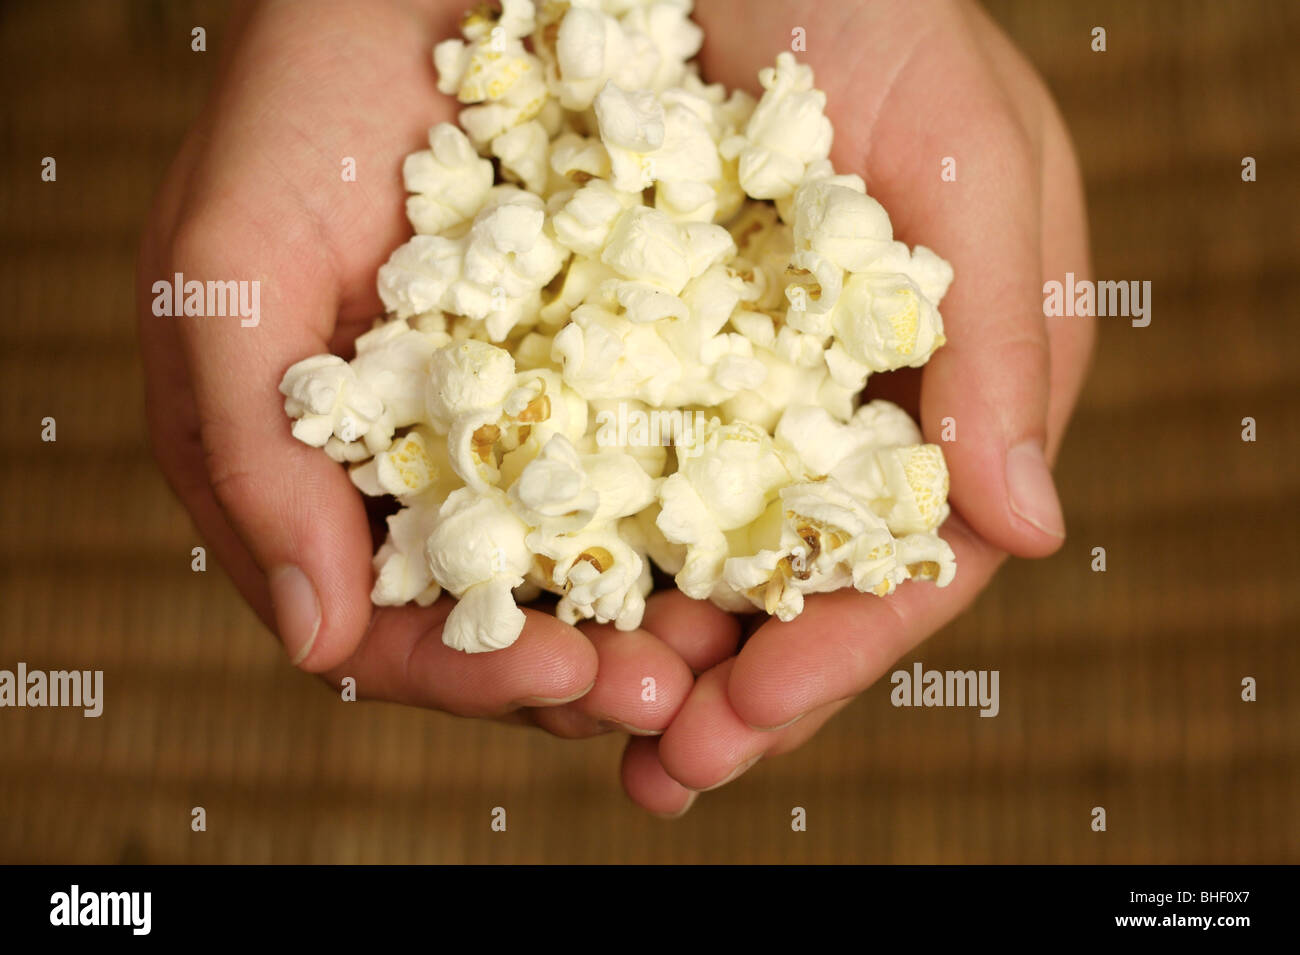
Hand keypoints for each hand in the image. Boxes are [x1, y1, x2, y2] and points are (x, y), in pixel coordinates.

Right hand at [135, 0, 705, 741]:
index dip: (465, 670)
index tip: (562, 677)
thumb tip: (313, 639)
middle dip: (580, 666)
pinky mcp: (620, 363)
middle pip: (502, 613)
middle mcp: (436, 460)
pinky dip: (704, 523)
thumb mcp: (225, 267)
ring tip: (724, 645)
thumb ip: (243, 454)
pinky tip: (757, 549)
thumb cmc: (304, 104)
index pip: (386, 620)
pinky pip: (667, 468)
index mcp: (334, 469)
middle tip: (665, 689)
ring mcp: (533, 417)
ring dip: (654, 621)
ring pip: (592, 565)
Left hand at [619, 0, 1095, 812]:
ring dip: (647, 639)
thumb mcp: (968, 152)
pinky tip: (534, 598)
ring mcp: (732, 375)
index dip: (836, 652)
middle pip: (792, 578)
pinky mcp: (633, 335)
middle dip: (732, 685)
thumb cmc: (879, 8)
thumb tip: (1031, 534)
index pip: (906, 556)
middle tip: (658, 775)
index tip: (748, 722)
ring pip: (698, 541)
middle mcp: (836, 397)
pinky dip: (579, 538)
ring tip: (580, 716)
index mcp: (938, 380)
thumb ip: (999, 339)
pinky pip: (609, 458)